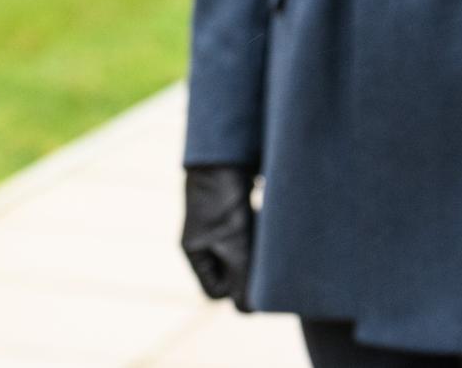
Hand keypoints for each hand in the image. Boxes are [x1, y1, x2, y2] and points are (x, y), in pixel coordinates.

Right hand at [182, 164, 255, 311]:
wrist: (224, 150)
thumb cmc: (224, 197)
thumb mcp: (235, 241)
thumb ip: (242, 278)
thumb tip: (249, 311)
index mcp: (194, 250)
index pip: (215, 292)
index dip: (235, 290)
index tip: (252, 274)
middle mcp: (203, 239)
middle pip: (230, 273)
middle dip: (249, 269)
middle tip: (264, 257)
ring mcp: (217, 223)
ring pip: (242, 252)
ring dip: (257, 249)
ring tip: (265, 236)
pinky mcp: (233, 208)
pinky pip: (249, 233)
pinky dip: (260, 232)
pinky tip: (267, 219)